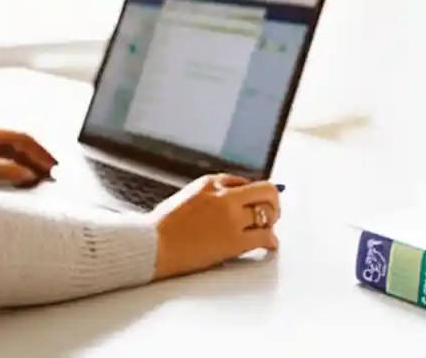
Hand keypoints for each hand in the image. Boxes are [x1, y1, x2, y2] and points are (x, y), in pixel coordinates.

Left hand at [0, 127, 56, 187]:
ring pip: (15, 155)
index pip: (25, 140)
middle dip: (39, 159)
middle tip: (54, 174)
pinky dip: (17, 170)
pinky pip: (5, 162)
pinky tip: (22, 179)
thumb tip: (28, 173)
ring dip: (29, 165)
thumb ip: (1, 169)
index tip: (54, 166)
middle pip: (23, 146)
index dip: (42, 152)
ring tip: (42, 178)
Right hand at [150, 173, 279, 280]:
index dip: (252, 194)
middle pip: (266, 190)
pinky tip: (270, 245)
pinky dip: (271, 241)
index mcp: (211, 182)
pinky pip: (264, 237)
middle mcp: (224, 196)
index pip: (244, 181)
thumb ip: (211, 193)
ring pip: (268, 213)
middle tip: (272, 213)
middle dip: (273, 201)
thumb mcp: (187, 196)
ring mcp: (231, 219)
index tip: (256, 202)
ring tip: (268, 229)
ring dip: (271, 222)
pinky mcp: (234, 242)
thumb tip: (234, 198)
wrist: (152, 245)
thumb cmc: (163, 225)